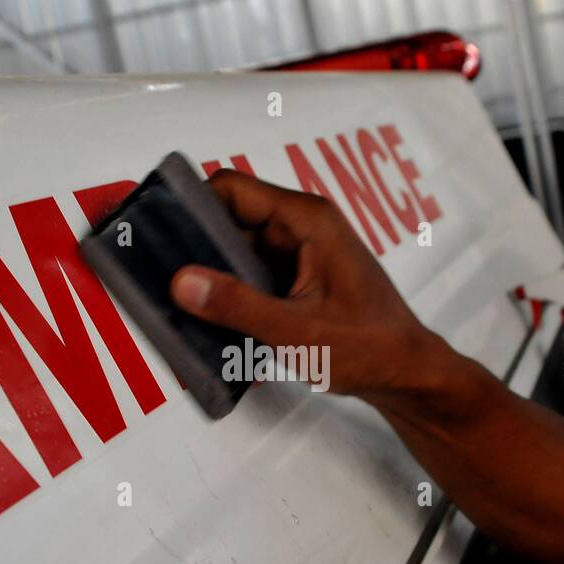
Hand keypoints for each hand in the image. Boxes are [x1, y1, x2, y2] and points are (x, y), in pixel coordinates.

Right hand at [169, 169, 444, 401]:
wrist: (407, 374)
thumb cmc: (368, 348)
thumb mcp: (296, 331)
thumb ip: (237, 306)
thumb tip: (182, 281)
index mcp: (307, 220)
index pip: (232, 188)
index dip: (191, 205)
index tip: (156, 232)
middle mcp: (302, 227)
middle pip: (229, 218)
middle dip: (194, 244)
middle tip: (156, 274)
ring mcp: (300, 252)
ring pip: (237, 249)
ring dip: (211, 273)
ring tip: (176, 299)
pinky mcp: (297, 277)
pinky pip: (251, 273)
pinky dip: (230, 291)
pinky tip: (209, 317)